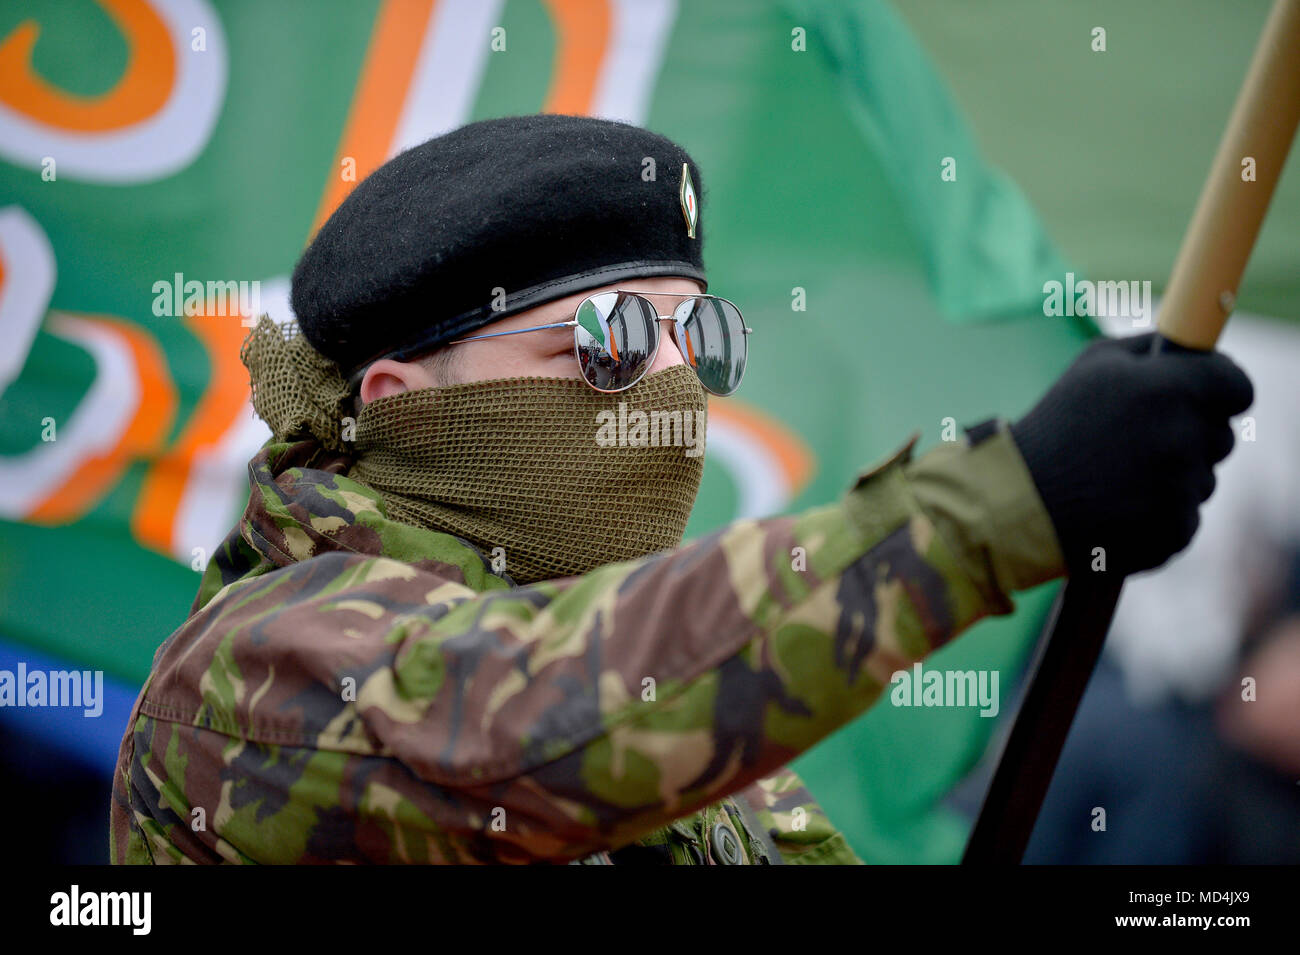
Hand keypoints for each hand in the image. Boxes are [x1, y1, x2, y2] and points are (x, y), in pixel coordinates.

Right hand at [1010, 332, 1252, 574]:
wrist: (1021, 502)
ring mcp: (1182, 489)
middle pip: (1222, 435)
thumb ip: (1150, 347)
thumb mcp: (1092, 365)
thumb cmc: (1056, 427)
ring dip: (1173, 476)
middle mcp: (1183, 437)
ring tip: (1117, 477)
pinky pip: (1186, 515)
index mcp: (1169, 389)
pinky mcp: (1176, 531)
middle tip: (1139, 440)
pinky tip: (1119, 506)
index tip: (1206, 397)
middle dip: (1190, 435)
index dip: (1222, 390)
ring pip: (1202, 478)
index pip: (1238, 386)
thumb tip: (1192, 349)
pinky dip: (1158, 513)